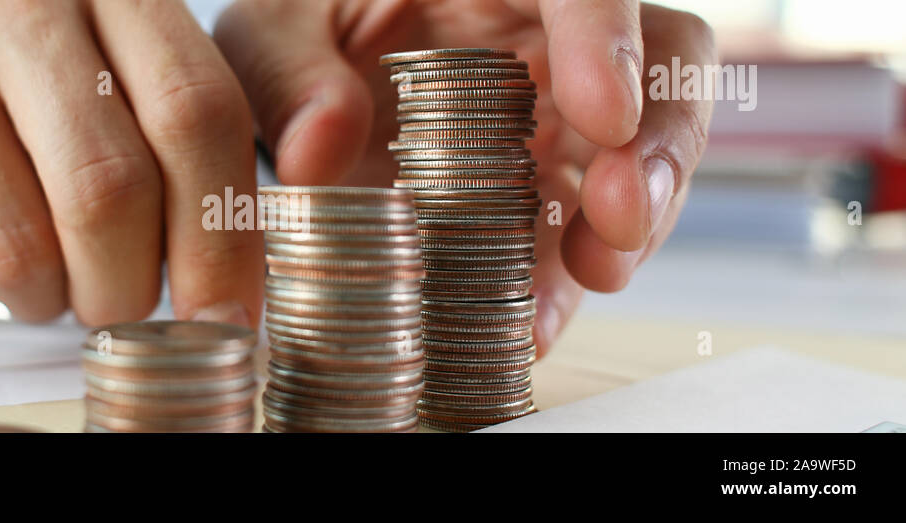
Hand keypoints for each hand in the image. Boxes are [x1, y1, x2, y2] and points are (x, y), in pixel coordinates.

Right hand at [0, 0, 262, 325]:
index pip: (195, 115)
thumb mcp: (120, 67)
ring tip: (48, 282)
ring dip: (47, 299)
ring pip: (16, 245)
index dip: (223, 235)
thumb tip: (243, 285)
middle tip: (125, 310)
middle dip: (130, 289)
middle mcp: (14, 1)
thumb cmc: (23, 76)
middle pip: (107, 189)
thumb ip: (193, 140)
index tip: (228, 316)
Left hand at [215, 0, 716, 354]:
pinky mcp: (548, 189)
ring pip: (643, 155)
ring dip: (632, 225)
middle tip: (620, 220)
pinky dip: (562, 283)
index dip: (609, 42)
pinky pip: (579, 232)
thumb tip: (318, 155)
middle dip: (658, 144)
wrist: (301, 81)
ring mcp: (560, 114)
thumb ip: (289, 74)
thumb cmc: (300, 29)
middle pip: (662, 62)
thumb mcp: (273, 32)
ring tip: (593, 278)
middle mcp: (551, 36)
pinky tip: (533, 326)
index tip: (604, 118)